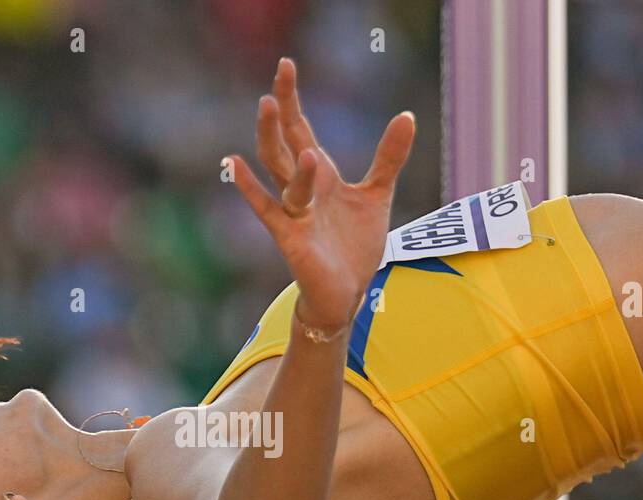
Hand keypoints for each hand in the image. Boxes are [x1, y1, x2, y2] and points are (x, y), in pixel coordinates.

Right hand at [227, 58, 415, 332]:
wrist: (347, 292)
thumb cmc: (354, 246)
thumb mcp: (377, 194)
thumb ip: (389, 157)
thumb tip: (407, 115)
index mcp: (319, 174)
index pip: (300, 128)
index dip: (292, 99)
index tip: (286, 65)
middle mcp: (301, 187)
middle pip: (284, 139)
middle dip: (282, 106)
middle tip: (281, 71)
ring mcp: (293, 210)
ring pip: (278, 167)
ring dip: (272, 137)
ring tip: (270, 106)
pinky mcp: (290, 235)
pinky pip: (267, 207)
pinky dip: (250, 187)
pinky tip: (234, 164)